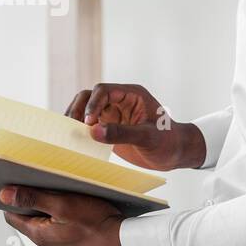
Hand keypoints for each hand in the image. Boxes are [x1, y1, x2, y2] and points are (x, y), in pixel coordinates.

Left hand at [0, 185, 133, 245]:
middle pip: (28, 218)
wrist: (124, 243)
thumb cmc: (97, 224)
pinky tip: (74, 208)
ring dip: (48, 208)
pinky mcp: (72, 245)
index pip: (12, 215)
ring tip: (60, 193)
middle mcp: (47, 243)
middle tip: (40, 184)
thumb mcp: (63, 204)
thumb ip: (33, 198)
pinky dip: (61, 217)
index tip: (15, 183)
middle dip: (31, 201)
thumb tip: (5, 194)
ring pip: (45, 223)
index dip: (11, 198)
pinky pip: (59, 228)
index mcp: (39, 234)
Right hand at [65, 83, 204, 170]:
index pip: (104, 90)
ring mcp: (113, 114)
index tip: (89, 122)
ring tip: (70, 132)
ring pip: (86, 108)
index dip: (93, 103)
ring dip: (76, 118)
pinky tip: (75, 140)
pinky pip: (90, 125)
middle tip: (73, 126)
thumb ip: (121, 133)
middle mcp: (120, 101)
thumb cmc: (168, 142)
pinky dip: (80, 130)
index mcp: (132, 95)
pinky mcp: (109, 127)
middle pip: (90, 96)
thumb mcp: (147, 137)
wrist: (175, 154)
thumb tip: (93, 131)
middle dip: (79, 109)